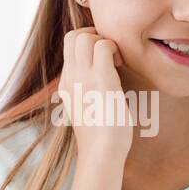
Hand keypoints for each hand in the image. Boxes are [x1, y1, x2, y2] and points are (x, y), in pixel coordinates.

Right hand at [58, 27, 133, 167]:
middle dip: (93, 35)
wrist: (101, 153)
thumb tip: (108, 86)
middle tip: (110, 53)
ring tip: (116, 60)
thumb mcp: (90, 111)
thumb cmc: (103, 138)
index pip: (68, 48)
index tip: (105, 58)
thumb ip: (92, 94)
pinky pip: (103, 45)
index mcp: (67, 84)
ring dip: (103, 41)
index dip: (87, 43)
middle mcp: (70, 78)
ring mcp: (82, 78)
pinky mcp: (100, 80)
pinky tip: (122, 65)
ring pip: (83, 36)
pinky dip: (114, 47)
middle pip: (71, 36)